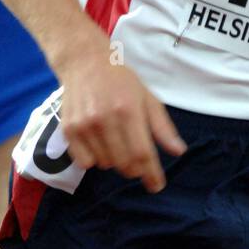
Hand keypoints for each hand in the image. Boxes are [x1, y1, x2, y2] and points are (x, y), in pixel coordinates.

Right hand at [60, 47, 186, 192]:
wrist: (85, 62)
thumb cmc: (122, 80)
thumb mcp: (148, 98)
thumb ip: (162, 127)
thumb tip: (179, 151)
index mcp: (129, 110)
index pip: (142, 153)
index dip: (152, 174)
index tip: (157, 186)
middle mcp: (105, 119)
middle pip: (124, 164)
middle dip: (135, 169)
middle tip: (137, 159)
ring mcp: (85, 125)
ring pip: (105, 164)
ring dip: (115, 161)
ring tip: (116, 140)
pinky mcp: (69, 130)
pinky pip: (84, 162)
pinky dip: (94, 159)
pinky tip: (99, 142)